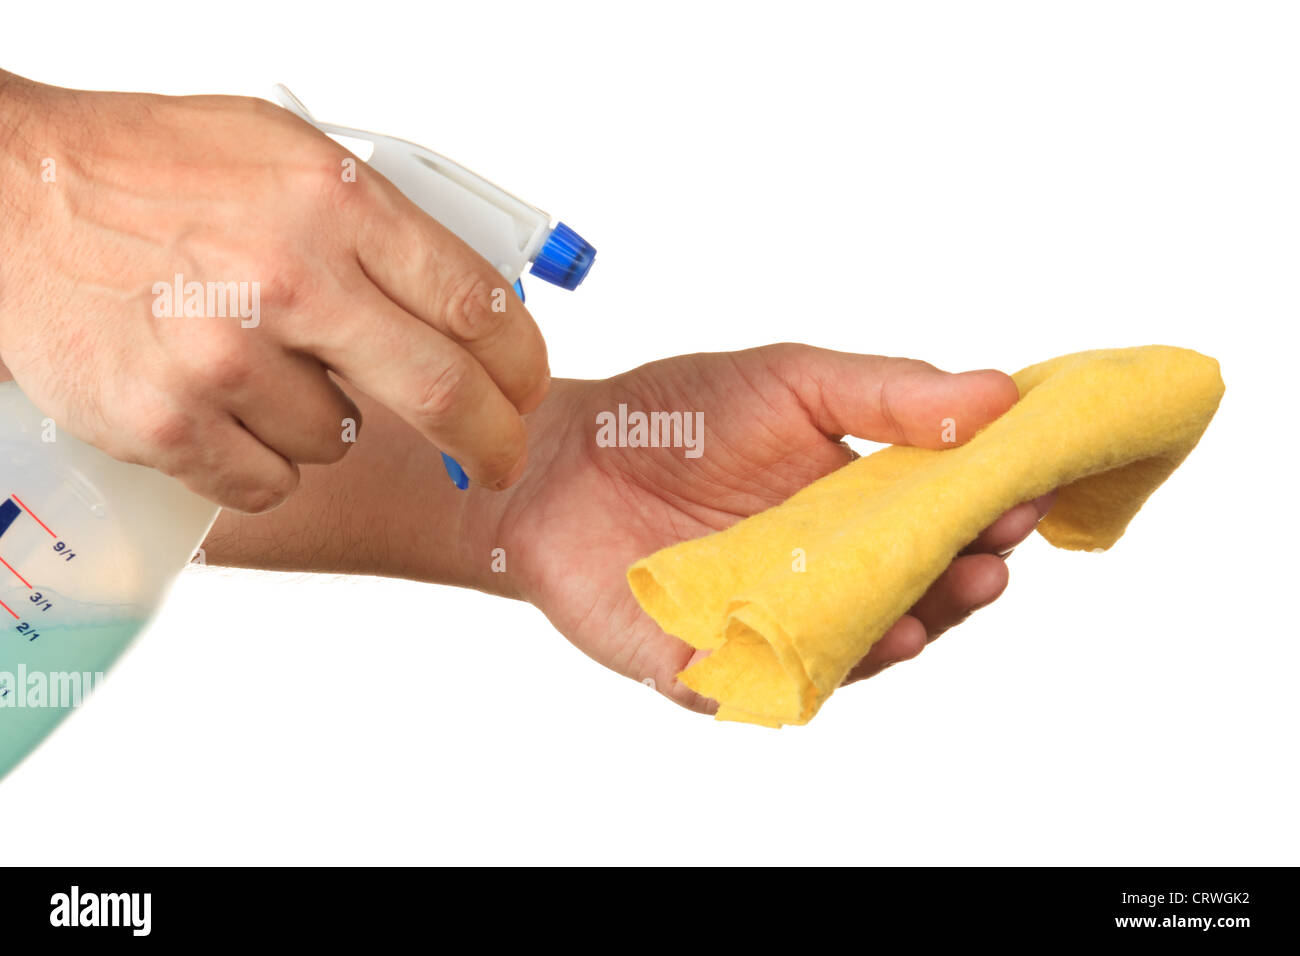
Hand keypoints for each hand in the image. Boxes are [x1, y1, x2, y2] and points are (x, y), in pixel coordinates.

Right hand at [0, 71, 546, 511]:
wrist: (13, 197)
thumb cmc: (150, 172)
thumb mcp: (287, 155)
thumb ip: (380, 225)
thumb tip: (468, 300)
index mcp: (333, 203)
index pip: (477, 304)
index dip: (520, 362)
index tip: (525, 387)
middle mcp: (287, 279)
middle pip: (445, 393)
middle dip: (491, 440)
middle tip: (497, 457)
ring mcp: (223, 358)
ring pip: (341, 439)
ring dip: (329, 420)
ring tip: (263, 364)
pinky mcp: (167, 423)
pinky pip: (270, 480)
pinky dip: (263, 458)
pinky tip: (223, 404)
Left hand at [487, 345, 1054, 713]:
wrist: (556, 458)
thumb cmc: (673, 417)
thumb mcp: (789, 382)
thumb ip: (885, 395)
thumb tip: (998, 394)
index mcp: (852, 509)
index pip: (941, 524)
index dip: (987, 512)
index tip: (1026, 491)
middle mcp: (823, 576)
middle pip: (912, 596)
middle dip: (960, 581)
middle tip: (994, 555)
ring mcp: (773, 625)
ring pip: (854, 648)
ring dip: (900, 634)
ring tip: (931, 608)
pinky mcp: (711, 668)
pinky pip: (768, 685)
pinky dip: (800, 675)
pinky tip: (826, 651)